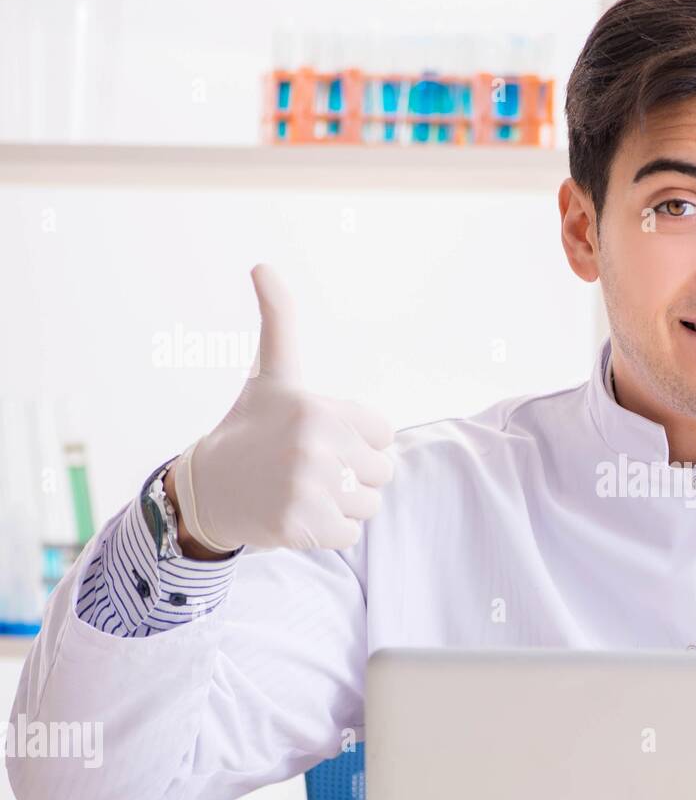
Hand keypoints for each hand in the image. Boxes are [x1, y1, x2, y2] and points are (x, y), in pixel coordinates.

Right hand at [169, 264, 394, 553]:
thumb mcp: (271, 374)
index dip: (358, 440)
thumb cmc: (250, 428)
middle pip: (381, 472)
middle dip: (352, 474)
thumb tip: (262, 265)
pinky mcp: (302, 526)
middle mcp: (315, 446)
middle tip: (308, 468)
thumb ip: (279, 321)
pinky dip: (327, 531)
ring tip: (301, 490)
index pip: (384, 434)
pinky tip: (296, 515)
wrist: (206, 489)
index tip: (319, 438)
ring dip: (341, 504)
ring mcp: (308, 489)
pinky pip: (350, 535)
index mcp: (318, 408)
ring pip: (368, 504)